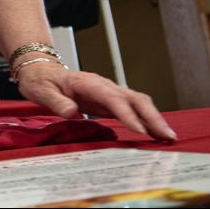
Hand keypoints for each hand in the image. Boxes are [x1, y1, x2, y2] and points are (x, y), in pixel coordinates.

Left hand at [15, 63, 178, 140]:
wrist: (42, 71)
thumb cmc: (41, 81)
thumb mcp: (41, 91)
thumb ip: (56, 101)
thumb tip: (70, 112)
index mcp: (89, 83)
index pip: (113, 99)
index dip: (127, 114)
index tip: (139, 130)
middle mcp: (105, 86)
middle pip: (136, 99)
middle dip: (153, 117)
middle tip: (166, 135)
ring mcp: (109, 93)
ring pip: (138, 103)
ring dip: (154, 119)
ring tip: (167, 137)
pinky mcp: (110, 101)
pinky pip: (133, 109)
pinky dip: (146, 120)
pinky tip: (155, 132)